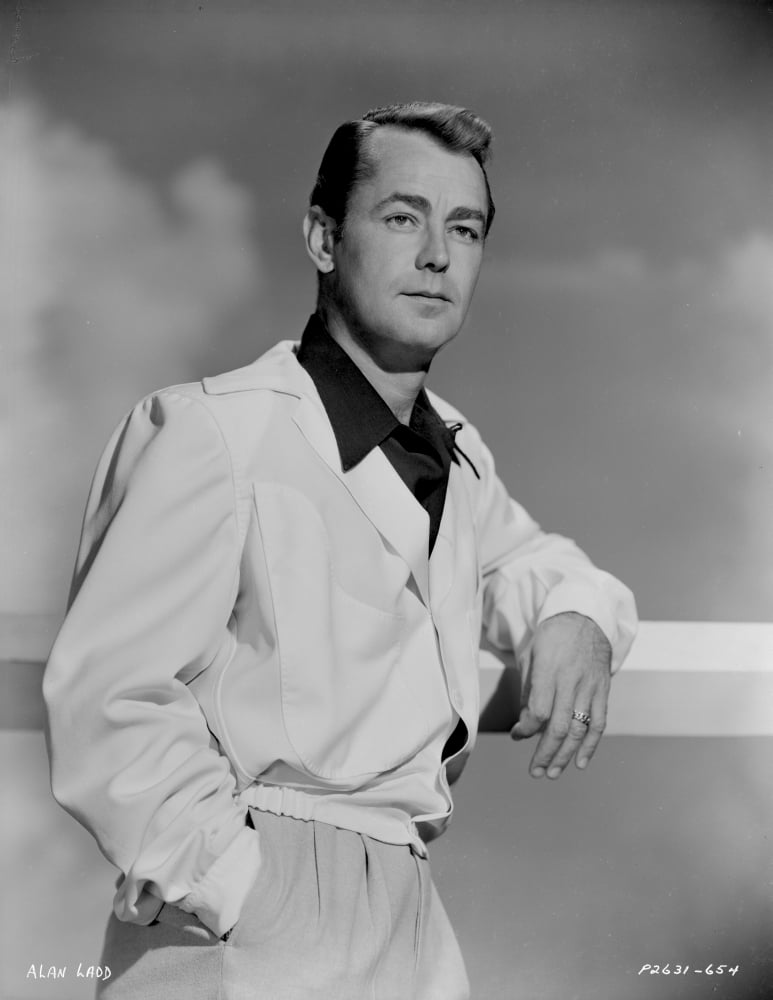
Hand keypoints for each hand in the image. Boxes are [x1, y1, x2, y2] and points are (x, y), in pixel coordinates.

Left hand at [510, 611, 611, 777]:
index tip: (517, 735)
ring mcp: (590, 688)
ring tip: (553, 773)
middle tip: (535, 771)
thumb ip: (530, 688)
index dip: (526, 729)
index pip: (538, 711)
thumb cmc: (553, 636)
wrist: (587, 617)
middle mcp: (571, 682)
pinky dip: (591, 746)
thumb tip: (525, 723)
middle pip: (558, 726)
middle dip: (545, 753)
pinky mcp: (603, 691)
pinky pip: (599, 723)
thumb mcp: (533, 654)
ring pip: (579, 730)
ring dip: (565, 755)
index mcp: (550, 671)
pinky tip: (580, 762)